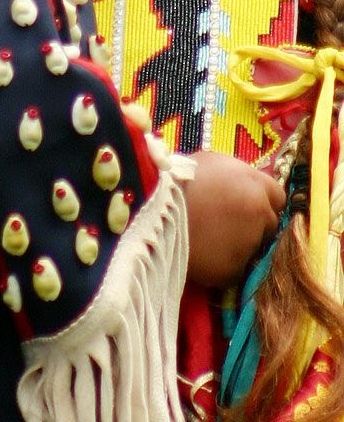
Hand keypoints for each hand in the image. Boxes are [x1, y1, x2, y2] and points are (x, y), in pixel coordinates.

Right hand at [183, 151, 285, 287]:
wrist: (153, 212)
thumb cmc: (178, 179)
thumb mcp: (210, 163)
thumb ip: (236, 174)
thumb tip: (243, 183)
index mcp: (256, 186)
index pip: (278, 196)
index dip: (262, 199)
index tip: (248, 203)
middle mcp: (259, 215)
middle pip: (269, 224)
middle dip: (254, 223)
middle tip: (226, 221)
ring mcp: (248, 246)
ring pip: (252, 246)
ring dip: (238, 243)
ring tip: (209, 235)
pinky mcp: (232, 270)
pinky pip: (233, 267)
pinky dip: (222, 262)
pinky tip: (203, 251)